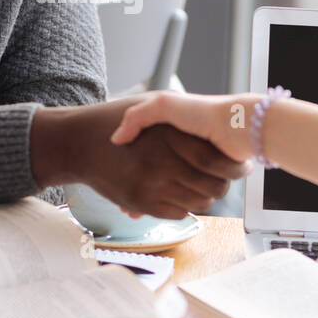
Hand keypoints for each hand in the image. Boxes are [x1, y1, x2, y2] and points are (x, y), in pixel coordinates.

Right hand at [30, 100, 250, 219]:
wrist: (79, 143)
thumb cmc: (116, 120)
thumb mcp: (151, 105)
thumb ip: (180, 117)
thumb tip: (214, 135)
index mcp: (169, 134)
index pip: (216, 160)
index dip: (231, 166)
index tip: (239, 164)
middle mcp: (161, 162)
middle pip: (212, 186)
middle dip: (222, 185)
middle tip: (224, 179)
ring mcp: (151, 184)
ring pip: (197, 202)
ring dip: (204, 197)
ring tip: (204, 187)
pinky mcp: (140, 201)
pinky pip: (177, 212)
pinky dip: (184, 207)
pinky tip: (181, 194)